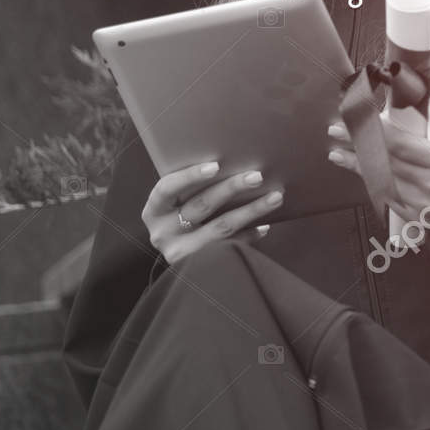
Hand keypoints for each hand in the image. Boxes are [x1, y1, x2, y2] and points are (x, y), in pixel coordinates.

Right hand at [142, 162, 281, 265]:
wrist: (181, 265)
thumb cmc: (182, 222)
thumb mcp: (177, 207)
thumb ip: (192, 190)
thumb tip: (234, 163)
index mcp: (154, 211)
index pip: (167, 188)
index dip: (190, 176)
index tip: (216, 165)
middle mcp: (163, 232)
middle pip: (202, 205)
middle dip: (232, 188)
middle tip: (257, 176)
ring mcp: (181, 252)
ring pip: (222, 227)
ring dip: (251, 210)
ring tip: (275, 197)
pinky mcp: (200, 266)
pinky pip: (231, 246)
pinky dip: (250, 234)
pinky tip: (264, 226)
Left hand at [327, 107, 429, 228]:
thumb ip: (428, 121)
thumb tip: (398, 107)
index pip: (399, 143)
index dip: (373, 132)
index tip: (354, 121)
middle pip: (386, 161)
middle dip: (358, 146)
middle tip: (337, 132)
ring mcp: (424, 204)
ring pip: (382, 180)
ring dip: (358, 166)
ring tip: (339, 153)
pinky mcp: (417, 217)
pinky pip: (387, 198)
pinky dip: (372, 183)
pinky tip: (360, 172)